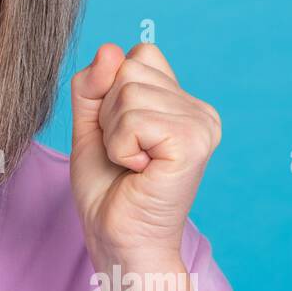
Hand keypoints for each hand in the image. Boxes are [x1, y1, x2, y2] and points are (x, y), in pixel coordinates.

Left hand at [69, 43, 220, 290]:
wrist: (119, 241)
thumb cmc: (108, 190)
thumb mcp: (89, 125)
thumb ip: (93, 85)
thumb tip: (109, 50)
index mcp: (182, 102)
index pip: (136, 55)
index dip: (109, 93)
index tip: (121, 137)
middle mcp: (200, 110)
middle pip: (128, 68)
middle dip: (107, 113)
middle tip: (125, 155)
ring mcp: (202, 125)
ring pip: (127, 91)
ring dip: (113, 133)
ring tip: (132, 165)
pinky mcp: (193, 144)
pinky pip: (134, 119)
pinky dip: (121, 146)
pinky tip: (140, 171)